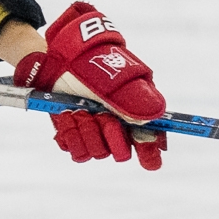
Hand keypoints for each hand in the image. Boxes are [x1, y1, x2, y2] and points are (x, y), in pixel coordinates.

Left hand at [13, 2, 167, 170]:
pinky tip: (68, 116)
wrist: (60, 59)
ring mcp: (97, 132)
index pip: (150, 141)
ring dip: (87, 131)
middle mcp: (119, 126)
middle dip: (110, 135)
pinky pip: (77, 151)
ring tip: (80, 110)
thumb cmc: (93, 65)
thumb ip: (138, 100)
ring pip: (97, 152)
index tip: (146, 158)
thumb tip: (157, 117)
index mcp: (137, 111)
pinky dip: (71, 135)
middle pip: (122, 153)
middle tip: (101, 116)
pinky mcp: (76, 135)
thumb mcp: (118, 79)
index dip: (150, 152)